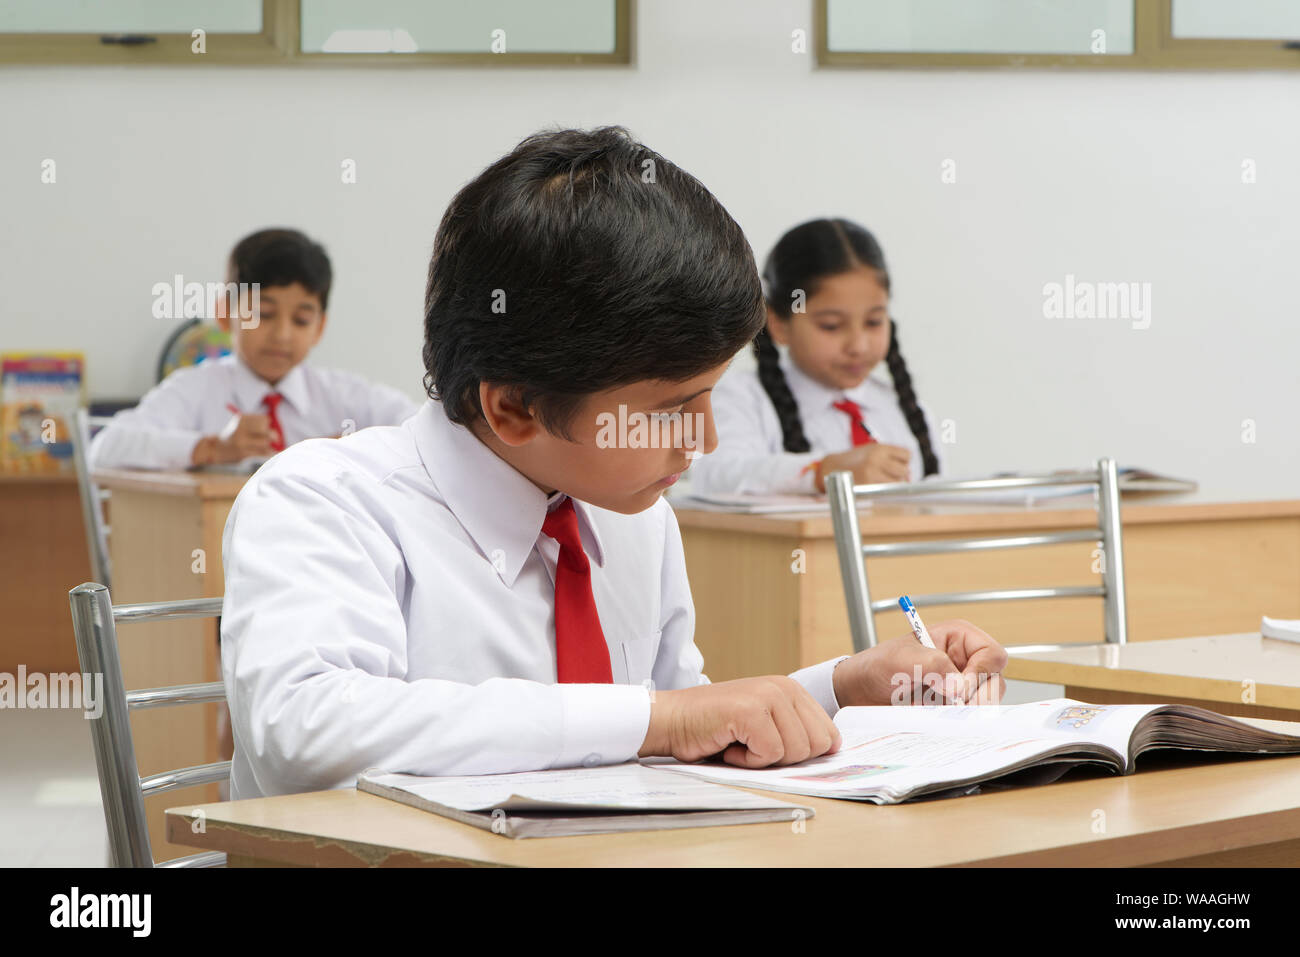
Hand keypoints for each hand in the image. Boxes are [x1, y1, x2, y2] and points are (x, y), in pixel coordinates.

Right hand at [191, 413, 275, 465]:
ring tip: (267, 447)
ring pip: (265, 443)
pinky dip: (268, 453)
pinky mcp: (243, 454)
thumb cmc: (232, 437)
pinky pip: (262, 453)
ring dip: (269, 446)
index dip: (267, 424)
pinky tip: (269, 454)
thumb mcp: (240, 425)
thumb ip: (255, 426)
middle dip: (272, 435)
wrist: (215, 450)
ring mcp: (242, 443)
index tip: (265, 427)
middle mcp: (241, 430)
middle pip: (266, 431)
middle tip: (274, 438)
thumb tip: (276, 435)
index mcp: (241, 420)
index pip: (264, 420)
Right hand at [638, 676, 841, 767]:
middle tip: (753, 745)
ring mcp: (768, 697)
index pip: (830, 735)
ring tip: (739, 742)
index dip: (804, 754)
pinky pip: (770, 754)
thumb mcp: (765, 724)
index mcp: (791, 690)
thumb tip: (834, 751)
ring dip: (763, 759)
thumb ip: (796, 731)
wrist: (671, 720)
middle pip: (817, 746)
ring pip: (796, 752)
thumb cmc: (714, 728)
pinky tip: (729, 745)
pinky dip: (747, 761)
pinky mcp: (751, 711)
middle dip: (785, 758)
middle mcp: (783, 687)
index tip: (774, 749)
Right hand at [816, 442, 911, 488]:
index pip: (906, 455)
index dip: (904, 461)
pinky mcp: (868, 484)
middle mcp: (877, 459)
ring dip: (894, 483)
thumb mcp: (872, 450)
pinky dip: (885, 489)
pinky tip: (877, 485)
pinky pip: (887, 490)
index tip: (898, 464)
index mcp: (880, 448)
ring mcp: (873, 472)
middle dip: (901, 474)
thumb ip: (889, 457)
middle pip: (904, 470)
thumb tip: (908, 474)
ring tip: (883, 480)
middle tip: (891, 474)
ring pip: (898, 482)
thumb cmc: (855, 460)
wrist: (833, 467)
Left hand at [831, 619, 1007, 706]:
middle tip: (957, 709)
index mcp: (958, 638)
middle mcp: (965, 661)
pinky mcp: (953, 707)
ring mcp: (961, 686)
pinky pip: (968, 718)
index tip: (962, 688)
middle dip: (978, 698)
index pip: (991, 654)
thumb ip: (934, 666)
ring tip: (938, 711)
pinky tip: (938, 720)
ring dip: (966, 712)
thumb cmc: (878, 665)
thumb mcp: (903, 659)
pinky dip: (958, 722)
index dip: (982, 672)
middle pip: (994, 682)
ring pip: (984, 703)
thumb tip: (960, 687)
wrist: (860, 691)